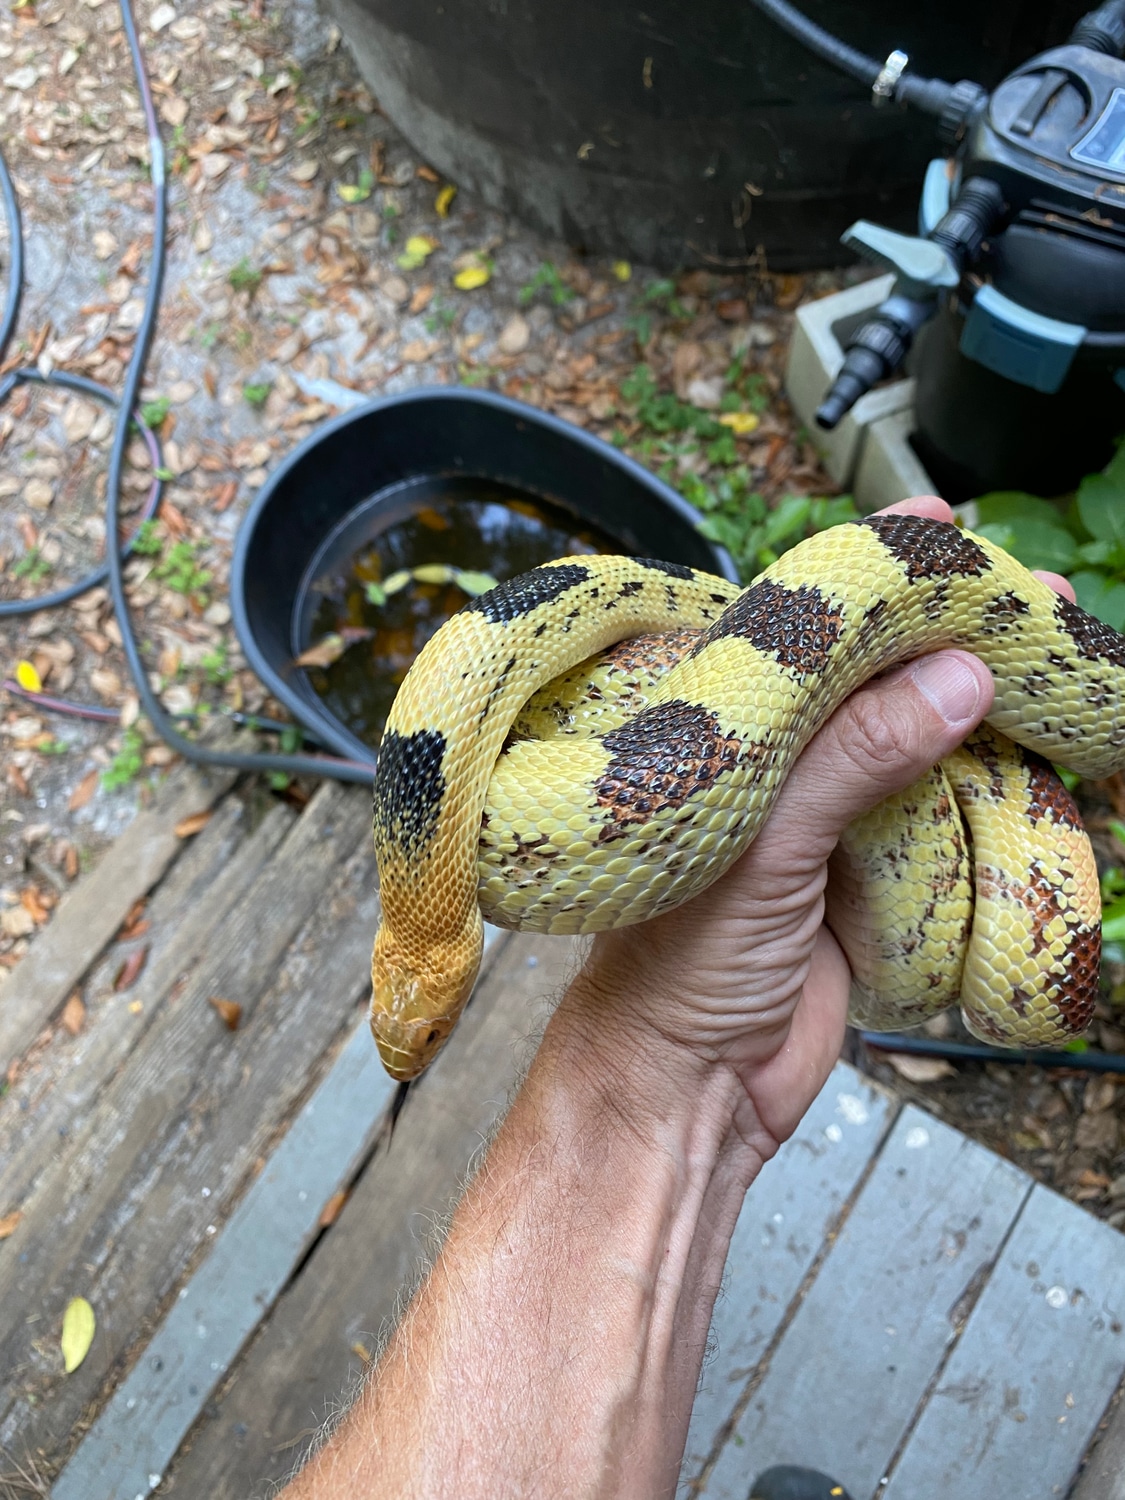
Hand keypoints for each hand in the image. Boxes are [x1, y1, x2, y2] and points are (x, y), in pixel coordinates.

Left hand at [563, 498, 1072, 1163]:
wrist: (687, 1093)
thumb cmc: (678, 966)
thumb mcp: (761, 848)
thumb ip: (848, 759)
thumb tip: (953, 678)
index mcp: (717, 736)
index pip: (798, 630)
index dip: (865, 577)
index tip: (936, 526)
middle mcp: (774, 765)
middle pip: (872, 681)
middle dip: (946, 637)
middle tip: (1027, 595)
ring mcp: (824, 820)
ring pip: (915, 746)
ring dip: (980, 713)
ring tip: (1050, 666)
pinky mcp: (866, 878)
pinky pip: (938, 818)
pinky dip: (989, 792)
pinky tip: (1038, 761)